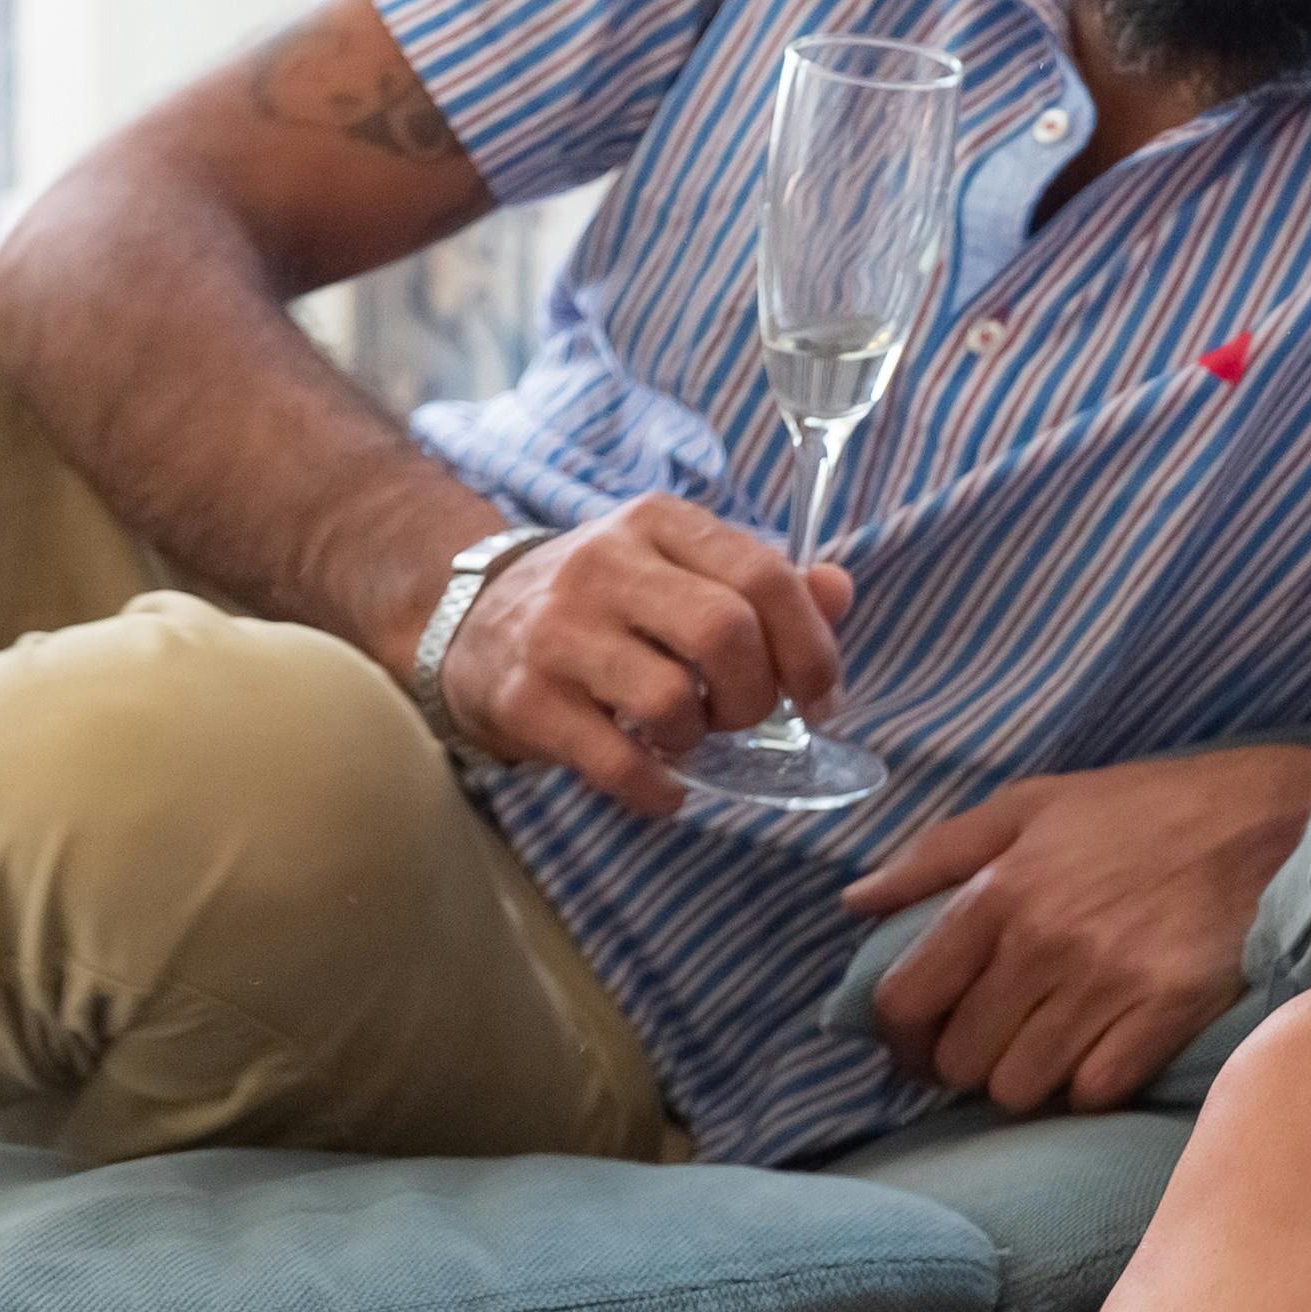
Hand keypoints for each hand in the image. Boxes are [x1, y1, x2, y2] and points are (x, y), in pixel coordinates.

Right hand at [437, 494, 854, 818]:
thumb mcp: (679, 566)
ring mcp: (559, 633)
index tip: (822, 694)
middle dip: (759, 694)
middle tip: (749, 717)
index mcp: (659, 523)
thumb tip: (838, 592)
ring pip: (671, 698)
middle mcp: (606, 566)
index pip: (762, 574)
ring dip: (701, 737)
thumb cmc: (606, 600)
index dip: (809, 644)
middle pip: (725, 632)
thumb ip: (765, 581)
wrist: (472, 620)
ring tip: (689, 735)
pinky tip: (665, 786)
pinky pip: (615, 761)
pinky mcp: (525, 699)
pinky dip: (658, 788)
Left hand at [837, 744, 1310, 1116]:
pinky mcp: (1164, 1015)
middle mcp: (1043, 943)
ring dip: (1027, 1078)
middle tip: (997, 1039)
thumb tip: (855, 901)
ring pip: (1018, 1088)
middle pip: (959, 1060)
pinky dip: (1090, 1083)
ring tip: (1050, 1046)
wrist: (1274, 816)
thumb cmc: (1148, 808)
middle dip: (967, 1059)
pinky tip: (1106, 1049)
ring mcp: (1105, 984)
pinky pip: (1092, 1093)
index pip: (905, 1000)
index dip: (901, 1035)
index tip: (922, 1039)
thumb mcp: (1037, 803)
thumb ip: (938, 852)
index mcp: (1000, 889)